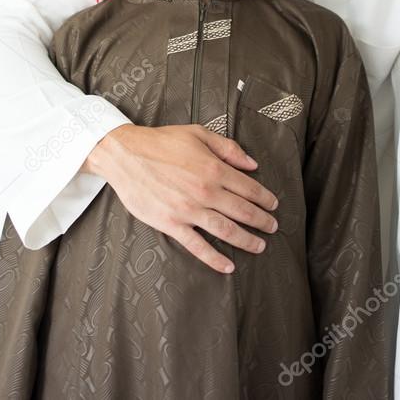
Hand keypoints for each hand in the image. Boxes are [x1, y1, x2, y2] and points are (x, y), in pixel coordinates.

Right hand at [81, 124, 278, 273]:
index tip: (274, 205)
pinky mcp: (171, 224)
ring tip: (260, 246)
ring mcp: (188, 210)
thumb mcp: (199, 134)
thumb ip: (228, 148)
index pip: (249, 188)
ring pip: (226, 230)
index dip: (265, 198)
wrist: (126, 155)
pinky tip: (228, 266)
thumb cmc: (162, 142)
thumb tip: (252, 164)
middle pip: (242, 211)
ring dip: (247, 240)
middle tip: (273, 227)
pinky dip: (215, 258)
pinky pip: (197, 246)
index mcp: (214, 168)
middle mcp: (205, 191)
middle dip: (262, 221)